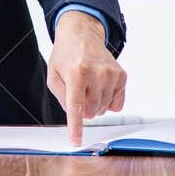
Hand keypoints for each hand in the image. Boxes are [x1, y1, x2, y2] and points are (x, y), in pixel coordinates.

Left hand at [47, 13, 126, 143]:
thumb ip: (61, 97)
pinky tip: (101, 88)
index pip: (76, 106)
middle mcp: (96, 73)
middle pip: (90, 112)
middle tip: (78, 91)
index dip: (76, 127)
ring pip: (103, 110)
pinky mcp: (121, 75)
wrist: (82, 34)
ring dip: (94, 103)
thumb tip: (75, 115)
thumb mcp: (53, 74)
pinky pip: (117, 104)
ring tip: (88, 85)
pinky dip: (108, 101)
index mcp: (76, 73)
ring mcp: (111, 74)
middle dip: (82, 108)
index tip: (76, 141)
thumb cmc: (66, 55)